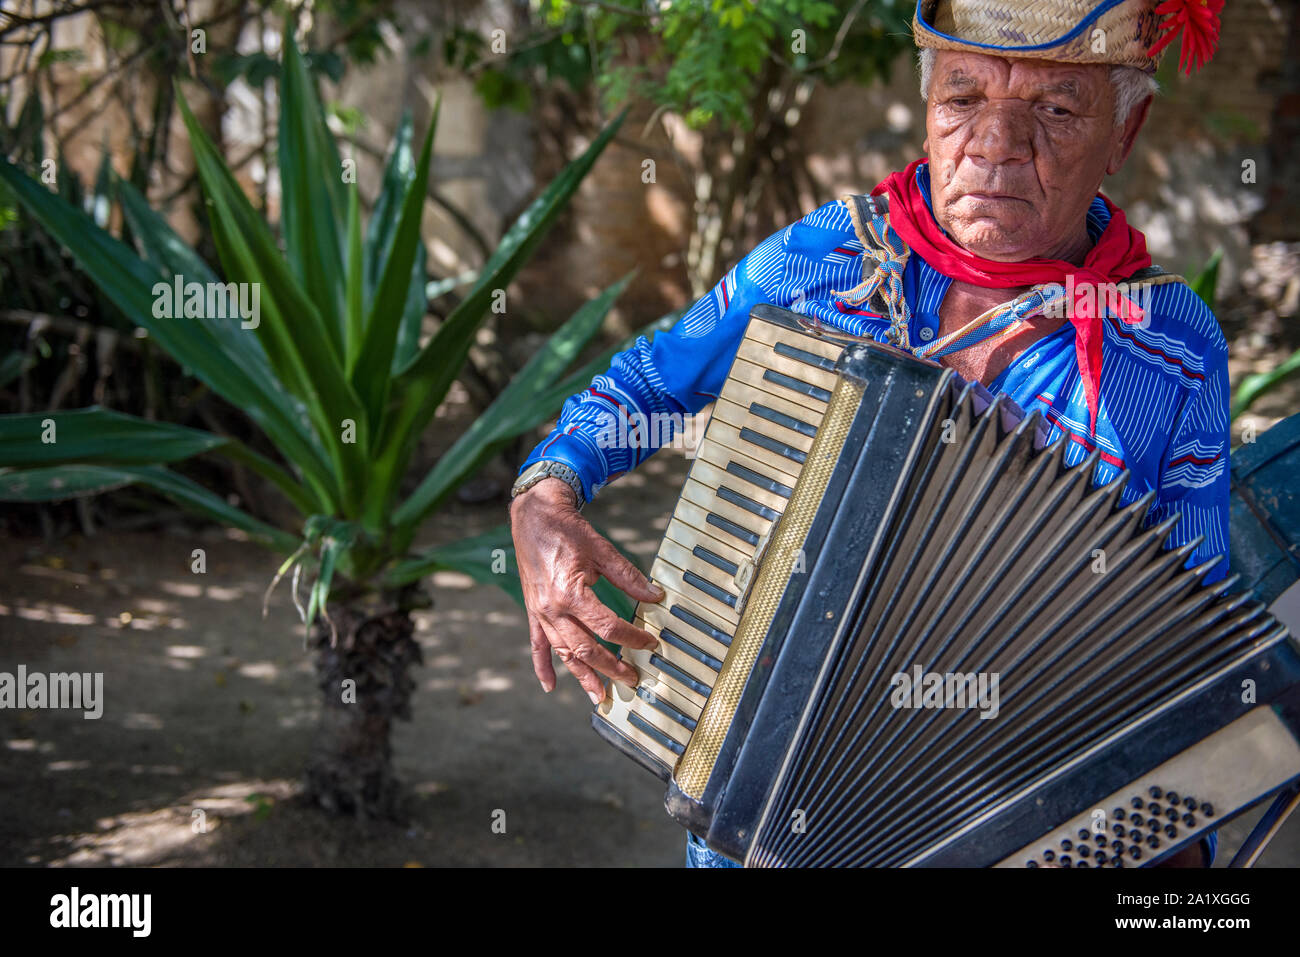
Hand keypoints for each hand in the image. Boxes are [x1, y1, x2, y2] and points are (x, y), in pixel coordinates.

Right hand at [510, 477, 664, 702]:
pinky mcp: (533, 612)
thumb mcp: (602, 550)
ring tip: (599, 696)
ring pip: (564, 653)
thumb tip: (655, 597)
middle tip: (632, 679)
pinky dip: (542, 667)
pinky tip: (549, 686)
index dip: (632, 638)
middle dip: (611, 667)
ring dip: (582, 677)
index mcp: (571, 593)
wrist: (534, 517)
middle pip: (586, 649)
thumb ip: (629, 577)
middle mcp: (553, 609)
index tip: (650, 643)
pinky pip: (537, 645)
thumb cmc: (568, 530)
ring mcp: (540, 613)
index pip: (608, 627)